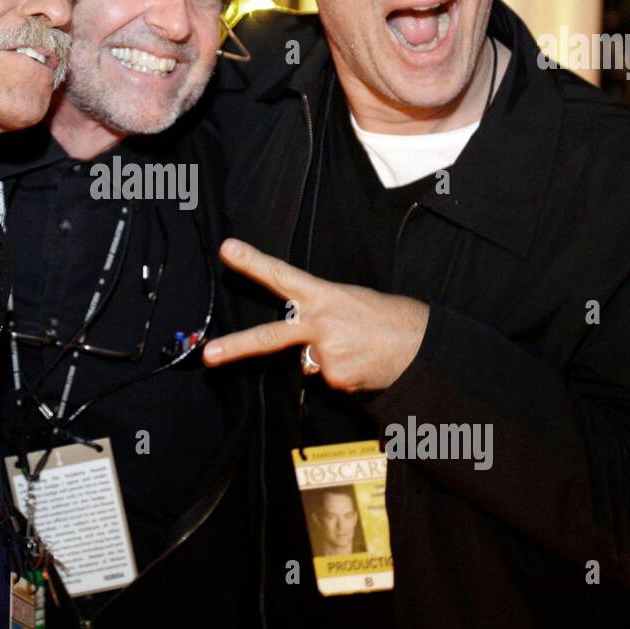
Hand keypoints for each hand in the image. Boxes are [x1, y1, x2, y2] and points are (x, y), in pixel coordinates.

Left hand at [202, 238, 429, 392]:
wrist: (420, 344)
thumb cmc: (384, 318)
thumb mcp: (348, 300)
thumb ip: (315, 318)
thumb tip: (300, 357)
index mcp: (322, 295)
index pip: (282, 275)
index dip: (252, 262)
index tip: (227, 249)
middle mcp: (320, 322)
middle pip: (270, 336)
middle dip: (236, 347)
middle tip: (209, 355)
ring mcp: (326, 352)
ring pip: (310, 363)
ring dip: (329, 360)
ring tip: (358, 348)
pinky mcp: (336, 377)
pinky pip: (327, 379)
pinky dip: (342, 375)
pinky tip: (362, 363)